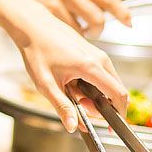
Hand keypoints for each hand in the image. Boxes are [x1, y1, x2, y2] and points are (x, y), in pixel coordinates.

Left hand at [0, 0, 127, 132]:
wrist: (32, 25)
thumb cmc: (37, 50)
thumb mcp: (46, 84)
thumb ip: (62, 107)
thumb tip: (72, 126)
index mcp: (91, 66)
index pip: (118, 94)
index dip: (119, 114)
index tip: (110, 125)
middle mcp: (99, 58)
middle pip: (116, 89)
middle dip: (103, 105)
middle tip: (81, 108)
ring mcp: (97, 53)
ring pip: (109, 81)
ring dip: (97, 95)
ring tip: (72, 94)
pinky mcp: (92, 51)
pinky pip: (101, 73)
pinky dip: (92, 84)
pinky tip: (72, 83)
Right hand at [23, 0, 130, 34]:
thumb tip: (115, 12)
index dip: (121, 12)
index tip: (129, 22)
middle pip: (97, 17)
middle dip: (98, 30)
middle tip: (93, 31)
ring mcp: (55, 0)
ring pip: (81, 29)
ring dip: (82, 34)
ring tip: (74, 30)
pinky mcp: (44, 13)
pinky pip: (66, 33)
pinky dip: (68, 37)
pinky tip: (62, 31)